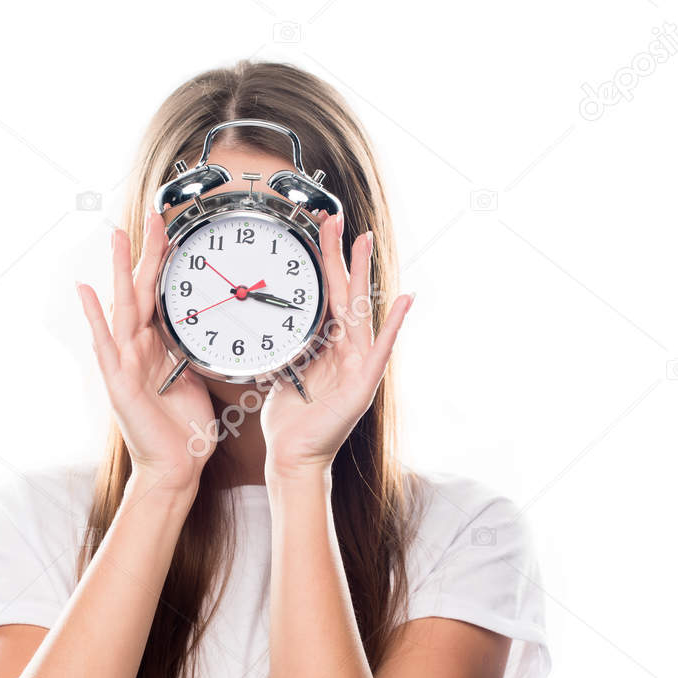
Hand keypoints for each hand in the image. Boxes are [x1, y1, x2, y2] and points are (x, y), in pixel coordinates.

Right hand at [78, 213, 217, 490]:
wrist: (178, 467)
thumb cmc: (186, 431)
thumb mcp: (197, 379)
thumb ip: (195, 350)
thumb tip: (207, 325)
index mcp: (158, 347)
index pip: (160, 295)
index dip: (165, 263)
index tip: (172, 231)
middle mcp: (138, 350)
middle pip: (141, 291)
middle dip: (145, 253)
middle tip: (151, 218)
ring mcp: (125, 363)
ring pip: (123, 307)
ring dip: (120, 271)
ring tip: (117, 238)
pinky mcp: (118, 382)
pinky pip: (105, 343)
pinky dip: (95, 316)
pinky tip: (87, 290)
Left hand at [260, 214, 412, 480]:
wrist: (293, 456)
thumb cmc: (290, 422)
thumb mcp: (283, 374)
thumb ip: (286, 347)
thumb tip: (274, 324)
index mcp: (326, 347)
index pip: (326, 296)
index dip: (323, 265)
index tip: (319, 233)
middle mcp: (346, 351)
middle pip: (344, 293)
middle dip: (340, 256)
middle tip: (338, 220)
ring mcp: (358, 366)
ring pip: (360, 311)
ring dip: (363, 275)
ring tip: (366, 242)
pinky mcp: (363, 385)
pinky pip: (380, 350)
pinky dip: (392, 325)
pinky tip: (402, 301)